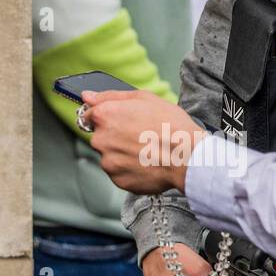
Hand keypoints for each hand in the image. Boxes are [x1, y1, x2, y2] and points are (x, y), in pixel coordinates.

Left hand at [84, 89, 205, 194]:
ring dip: (122, 154)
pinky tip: (145, 162)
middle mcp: (101, 139)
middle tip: (139, 136)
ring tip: (146, 150)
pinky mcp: (118, 179)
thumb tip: (87, 96)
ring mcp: (108, 162)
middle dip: (115, 136)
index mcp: (105, 115)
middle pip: (100, 136)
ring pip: (110, 156)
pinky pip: (118, 172)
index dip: (106, 117)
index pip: (89, 115)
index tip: (119, 121)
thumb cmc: (170, 126)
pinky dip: (129, 169)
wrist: (188, 157)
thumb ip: (110, 96)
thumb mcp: (143, 98)